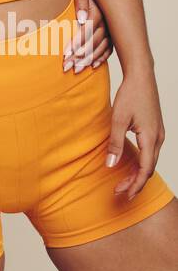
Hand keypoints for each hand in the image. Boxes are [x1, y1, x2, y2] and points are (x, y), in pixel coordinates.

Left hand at [65, 0, 112, 73]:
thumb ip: (80, 0)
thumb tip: (82, 19)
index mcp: (99, 7)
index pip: (89, 28)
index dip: (78, 41)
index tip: (66, 53)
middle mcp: (108, 19)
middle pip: (95, 40)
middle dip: (81, 55)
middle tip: (67, 66)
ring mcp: (112, 27)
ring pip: (102, 46)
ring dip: (89, 59)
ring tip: (76, 70)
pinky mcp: (112, 33)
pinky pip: (109, 48)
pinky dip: (101, 57)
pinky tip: (92, 66)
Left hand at [106, 71, 165, 198]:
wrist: (141, 76)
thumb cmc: (130, 94)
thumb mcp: (118, 119)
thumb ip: (115, 143)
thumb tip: (111, 165)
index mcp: (150, 138)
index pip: (145, 170)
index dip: (135, 185)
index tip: (124, 195)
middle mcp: (158, 138)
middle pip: (149, 168)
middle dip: (135, 182)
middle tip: (119, 191)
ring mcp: (159, 133)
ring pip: (151, 161)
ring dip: (138, 173)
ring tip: (123, 182)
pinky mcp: (156, 129)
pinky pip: (151, 152)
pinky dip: (141, 162)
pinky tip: (130, 164)